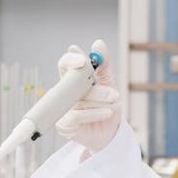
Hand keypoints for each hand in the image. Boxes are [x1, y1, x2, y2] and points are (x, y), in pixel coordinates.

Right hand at [55, 39, 120, 153]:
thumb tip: (98, 43)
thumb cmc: (107, 106)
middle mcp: (64, 92)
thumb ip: (103, 65)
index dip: (71, 60)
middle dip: (97, 89)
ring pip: (79, 100)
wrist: (110, 133)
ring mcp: (62, 108)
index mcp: (73, 79)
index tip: (83, 61)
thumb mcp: (109, 83)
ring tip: (115, 105)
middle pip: (74, 83)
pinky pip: (77, 115)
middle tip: (114, 93)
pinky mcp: (64, 124)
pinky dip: (95, 113)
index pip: (65, 64)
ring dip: (100, 102)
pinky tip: (107, 113)